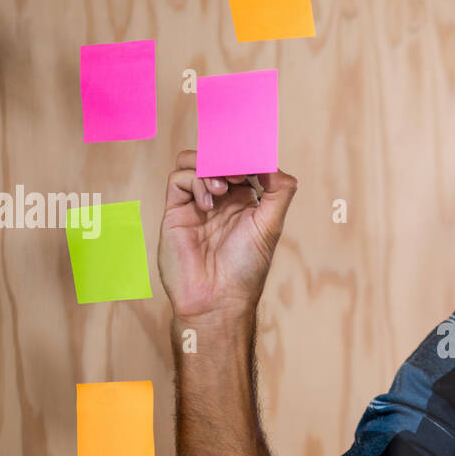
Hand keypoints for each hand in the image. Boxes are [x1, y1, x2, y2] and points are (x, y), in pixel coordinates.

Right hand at [158, 149, 297, 322]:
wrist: (216, 299)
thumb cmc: (246, 269)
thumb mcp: (271, 226)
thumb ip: (279, 192)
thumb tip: (272, 162)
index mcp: (245, 203)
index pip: (242, 164)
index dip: (247, 157)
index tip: (255, 160)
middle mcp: (220, 201)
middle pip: (216, 157)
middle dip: (228, 158)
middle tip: (238, 173)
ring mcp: (196, 204)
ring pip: (194, 162)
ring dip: (209, 166)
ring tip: (223, 190)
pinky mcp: (175, 211)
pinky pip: (178, 179)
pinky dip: (194, 181)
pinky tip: (208, 204)